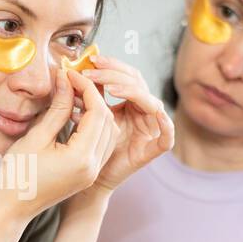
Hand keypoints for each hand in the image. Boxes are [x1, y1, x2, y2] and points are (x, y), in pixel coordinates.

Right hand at [0, 66, 118, 221]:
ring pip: (108, 133)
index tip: (70, 74)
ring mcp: (92, 173)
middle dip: (94, 98)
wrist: (10, 209)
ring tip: (73, 97)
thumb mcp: (36, 136)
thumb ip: (57, 108)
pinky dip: (93, 128)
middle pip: (108, 121)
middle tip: (73, 82)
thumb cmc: (16, 175)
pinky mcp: (87, 175)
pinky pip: (100, 146)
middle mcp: (93, 167)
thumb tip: (66, 80)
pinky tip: (75, 117)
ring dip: (96, 112)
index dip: (86, 88)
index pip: (98, 112)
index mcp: (82, 157)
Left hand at [75, 55, 174, 193]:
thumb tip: (75, 70)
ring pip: (152, 104)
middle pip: (139, 85)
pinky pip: (167, 137)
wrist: (85, 181)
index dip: (112, 66)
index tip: (90, 60)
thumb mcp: (84, 115)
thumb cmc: (83, 147)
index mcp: (128, 103)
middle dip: (116, 75)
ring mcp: (149, 131)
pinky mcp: (152, 151)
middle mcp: (141, 114)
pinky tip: (154, 113)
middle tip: (94, 71)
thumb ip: (86, 96)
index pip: (126, 76)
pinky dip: (165, 124)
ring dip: (133, 92)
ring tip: (110, 89)